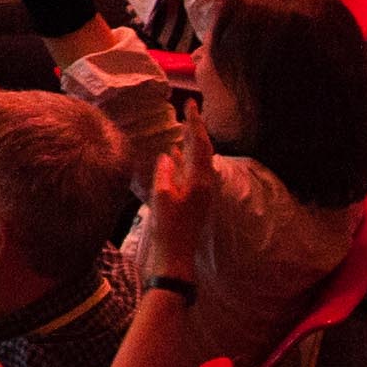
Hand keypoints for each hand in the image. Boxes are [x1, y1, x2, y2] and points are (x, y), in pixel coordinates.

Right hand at [144, 117, 213, 285]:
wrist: (174, 262)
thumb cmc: (167, 231)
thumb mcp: (162, 199)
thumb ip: (165, 174)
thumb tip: (167, 156)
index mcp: (200, 182)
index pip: (200, 145)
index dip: (195, 123)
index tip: (191, 103)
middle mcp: (204, 186)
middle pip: (202, 151)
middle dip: (195, 130)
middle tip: (188, 110)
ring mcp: (198, 195)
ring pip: (196, 162)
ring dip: (189, 144)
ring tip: (181, 128)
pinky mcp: (191, 203)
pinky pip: (189, 174)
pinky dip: (182, 161)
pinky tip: (173, 156)